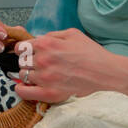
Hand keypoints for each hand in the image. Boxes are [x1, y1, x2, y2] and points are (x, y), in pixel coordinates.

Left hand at [8, 28, 127, 104]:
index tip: (28, 53)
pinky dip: (21, 90)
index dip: (24, 49)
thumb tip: (38, 40)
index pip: (21, 47)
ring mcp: (45, 77)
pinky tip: (24, 87)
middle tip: (36, 64)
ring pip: (23, 75)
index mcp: (46, 43)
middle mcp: (43, 59)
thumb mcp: (71, 34)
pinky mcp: (50, 93)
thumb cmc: (91, 52)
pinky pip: (25, 92)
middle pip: (21, 61)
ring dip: (28, 74)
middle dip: (26, 61)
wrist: (105, 71)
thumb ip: (52, 35)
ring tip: (37, 75)